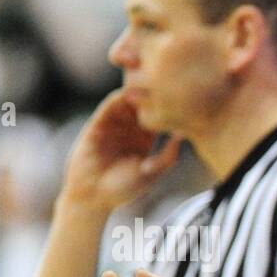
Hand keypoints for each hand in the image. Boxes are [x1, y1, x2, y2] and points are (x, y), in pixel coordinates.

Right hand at [61, 89, 181, 213]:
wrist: (93, 195)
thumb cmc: (124, 188)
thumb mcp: (152, 173)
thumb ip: (167, 157)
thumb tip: (182, 136)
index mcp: (145, 139)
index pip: (159, 116)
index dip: (169, 107)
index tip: (183, 98)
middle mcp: (129, 128)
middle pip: (143, 104)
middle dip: (152, 93)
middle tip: (166, 82)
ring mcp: (113, 125)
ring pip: (126, 102)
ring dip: (135, 91)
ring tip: (148, 82)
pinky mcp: (97, 124)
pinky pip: (108, 107)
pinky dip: (117, 98)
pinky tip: (127, 93)